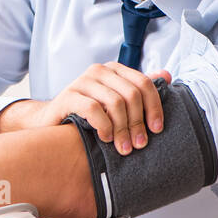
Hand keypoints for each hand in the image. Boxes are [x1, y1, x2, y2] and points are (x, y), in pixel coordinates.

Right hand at [0, 63, 171, 154]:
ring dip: (123, 129)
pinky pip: (94, 109)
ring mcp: (82, 81)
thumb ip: (138, 89)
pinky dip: (104, 126)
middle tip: (138, 145)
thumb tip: (166, 75)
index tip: (156, 130)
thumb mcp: (115, 103)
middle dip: (138, 123)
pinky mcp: (68, 95)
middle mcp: (99, 71)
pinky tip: (105, 138)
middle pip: (131, 94)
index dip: (154, 107)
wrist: (50, 123)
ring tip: (123, 147)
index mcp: (114, 70)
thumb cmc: (87, 115)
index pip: (144, 83)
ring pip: (115, 103)